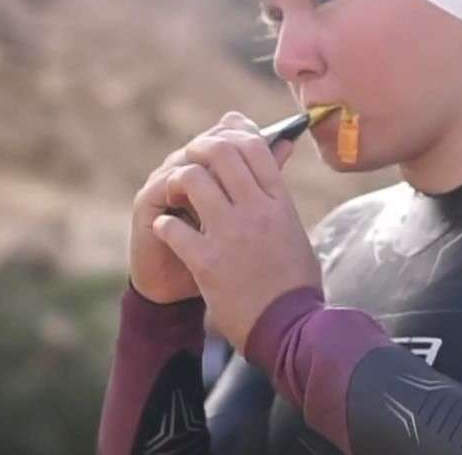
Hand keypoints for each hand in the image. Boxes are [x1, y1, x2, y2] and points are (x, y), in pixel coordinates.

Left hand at [154, 112, 319, 348]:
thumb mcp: (295, 231)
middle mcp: (256, 210)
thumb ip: (279, 197)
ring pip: (193, 180)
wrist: (291, 328)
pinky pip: (173, 227)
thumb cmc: (296, 283)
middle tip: (190, 158)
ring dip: (178, 182)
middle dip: (199, 149)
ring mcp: (231, 234)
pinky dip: (165, 224)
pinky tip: (168, 230)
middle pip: (221, 153)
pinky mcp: (207, 261)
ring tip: (175, 194)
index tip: (222, 134)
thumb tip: (280, 160)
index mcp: (280, 203)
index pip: (256, 147)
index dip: (234, 133)